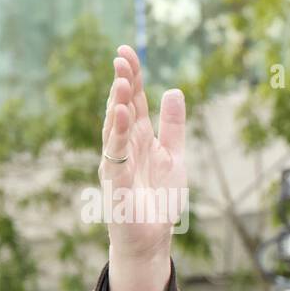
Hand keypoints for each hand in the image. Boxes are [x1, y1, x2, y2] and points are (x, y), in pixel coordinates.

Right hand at [100, 44, 186, 290]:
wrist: (152, 238)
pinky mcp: (115, 186)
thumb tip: (174, 90)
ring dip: (117, 106)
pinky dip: (118, 137)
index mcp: (138, 139)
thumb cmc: (159, 198)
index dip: (132, 78)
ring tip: (121, 82)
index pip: (133, 102)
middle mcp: (123, 148)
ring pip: (115, 130)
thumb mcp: (174, 156)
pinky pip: (116, 157)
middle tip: (121, 57)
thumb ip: (173, 126)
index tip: (128, 52)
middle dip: (121, 84)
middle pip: (121, 110)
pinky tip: (121, 117)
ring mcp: (117, 166)